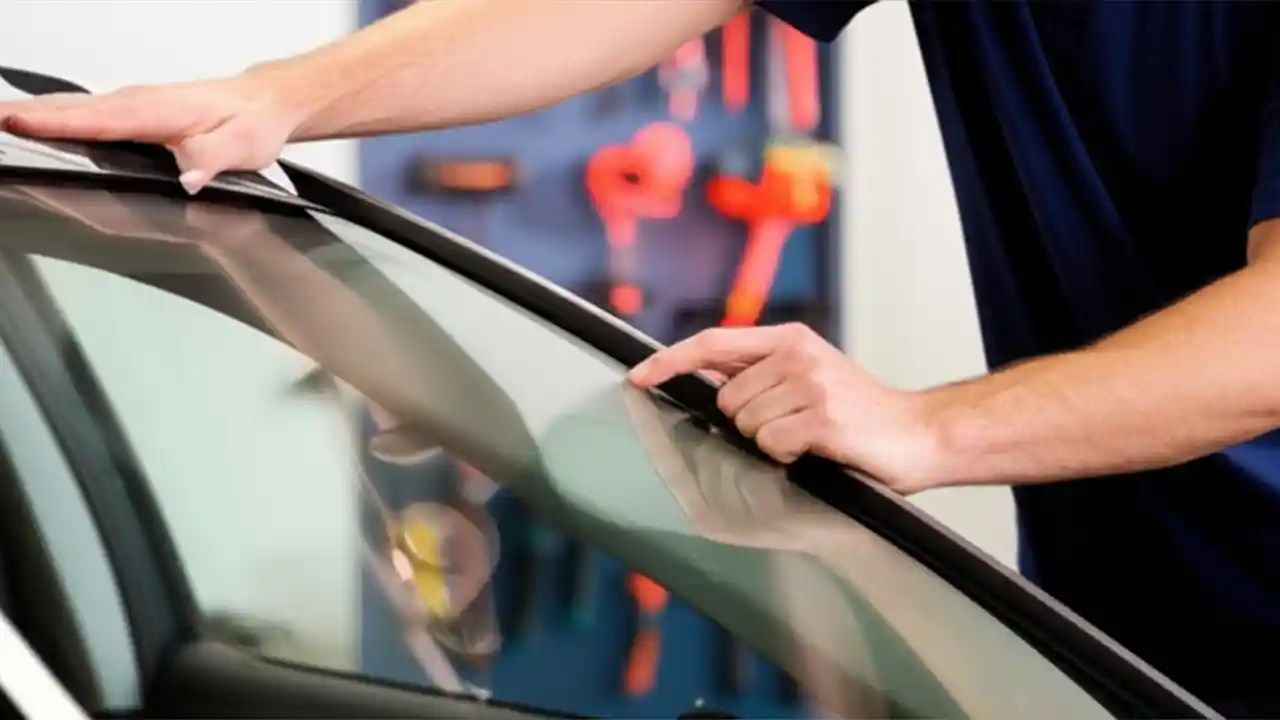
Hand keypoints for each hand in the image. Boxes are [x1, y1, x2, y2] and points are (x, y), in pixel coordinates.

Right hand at [0, 65, 306, 193]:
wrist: (265, 103)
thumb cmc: (253, 124)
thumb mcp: (242, 147)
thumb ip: (212, 160)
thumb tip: (187, 176)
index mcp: (159, 112)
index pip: (97, 119)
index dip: (56, 123)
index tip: (18, 125)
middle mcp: (140, 102)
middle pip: (72, 109)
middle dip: (26, 115)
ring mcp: (134, 103)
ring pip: (73, 106)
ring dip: (32, 112)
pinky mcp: (134, 108)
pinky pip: (85, 110)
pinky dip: (54, 113)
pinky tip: (33, 121)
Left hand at [627, 323, 939, 493]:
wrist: (919, 434)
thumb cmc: (860, 413)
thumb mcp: (810, 376)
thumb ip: (760, 373)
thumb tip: (705, 383)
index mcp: (790, 339)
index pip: (713, 342)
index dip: (670, 359)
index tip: (638, 376)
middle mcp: (797, 355)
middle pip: (726, 398)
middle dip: (746, 422)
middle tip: (792, 425)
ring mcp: (810, 385)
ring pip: (747, 425)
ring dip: (771, 441)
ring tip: (812, 436)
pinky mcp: (822, 418)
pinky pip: (772, 444)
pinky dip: (789, 455)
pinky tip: (820, 448)